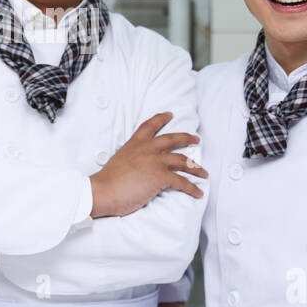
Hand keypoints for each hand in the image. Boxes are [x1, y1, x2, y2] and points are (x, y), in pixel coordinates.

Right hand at [89, 112, 206, 217]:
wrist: (102, 191)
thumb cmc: (106, 181)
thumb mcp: (119, 161)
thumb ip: (131, 159)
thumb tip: (139, 167)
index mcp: (134, 144)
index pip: (149, 126)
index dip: (160, 119)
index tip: (169, 114)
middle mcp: (146, 149)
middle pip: (172, 139)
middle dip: (187, 139)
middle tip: (196, 139)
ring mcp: (155, 162)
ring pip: (182, 161)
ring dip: (196, 168)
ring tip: (204, 173)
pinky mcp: (160, 177)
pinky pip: (182, 181)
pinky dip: (192, 188)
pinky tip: (198, 192)